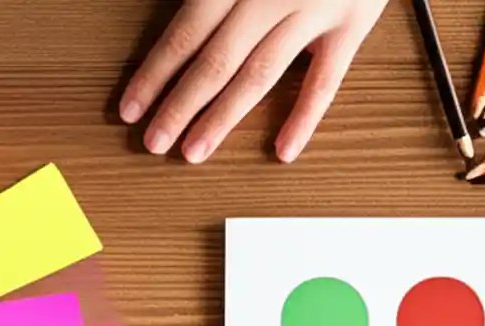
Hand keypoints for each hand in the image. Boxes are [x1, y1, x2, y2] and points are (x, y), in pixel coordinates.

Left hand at [119, 0, 386, 162]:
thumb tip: (176, 25)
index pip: (186, 33)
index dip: (155, 74)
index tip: (131, 109)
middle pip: (217, 60)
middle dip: (180, 106)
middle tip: (154, 142)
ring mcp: (314, 10)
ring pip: (260, 74)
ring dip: (223, 118)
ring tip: (194, 152)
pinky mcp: (353, 25)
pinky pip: (327, 80)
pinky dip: (305, 119)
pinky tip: (283, 152)